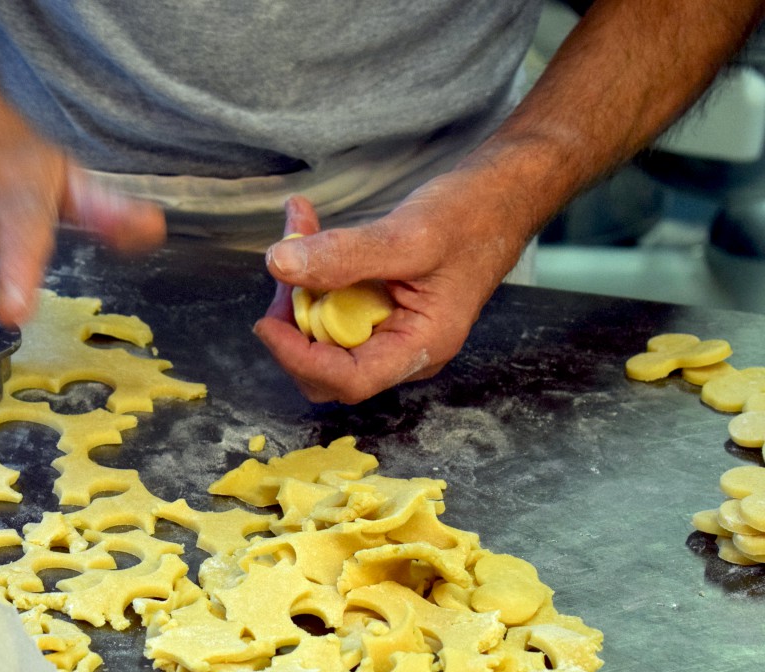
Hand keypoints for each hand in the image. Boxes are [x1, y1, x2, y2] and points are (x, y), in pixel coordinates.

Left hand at [254, 180, 528, 403]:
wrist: (499, 196)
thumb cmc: (472, 218)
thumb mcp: (410, 234)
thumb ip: (346, 254)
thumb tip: (280, 265)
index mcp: (421, 345)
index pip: (349, 380)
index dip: (300, 359)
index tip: (268, 323)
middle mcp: (403, 348)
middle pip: (326, 366)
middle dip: (294, 320)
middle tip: (286, 263)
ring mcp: (389, 329)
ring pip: (321, 332)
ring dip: (298, 285)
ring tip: (297, 227)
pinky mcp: (376, 307)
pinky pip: (330, 303)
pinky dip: (311, 269)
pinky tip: (305, 225)